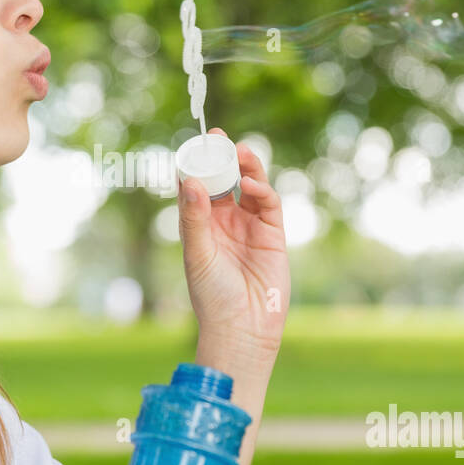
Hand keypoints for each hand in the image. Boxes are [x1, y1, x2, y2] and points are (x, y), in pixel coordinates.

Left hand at [177, 128, 290, 353]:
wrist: (243, 328)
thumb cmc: (212, 297)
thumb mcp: (197, 255)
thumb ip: (194, 219)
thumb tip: (191, 182)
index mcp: (201, 226)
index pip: (197, 188)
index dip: (195, 165)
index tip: (192, 145)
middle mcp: (225, 222)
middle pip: (224, 180)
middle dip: (222, 158)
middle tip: (218, 137)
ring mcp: (249, 226)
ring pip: (249, 186)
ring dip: (245, 167)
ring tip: (240, 151)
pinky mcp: (272, 234)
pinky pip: (268, 204)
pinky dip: (262, 190)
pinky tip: (251, 184)